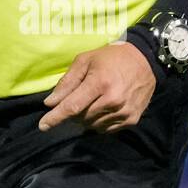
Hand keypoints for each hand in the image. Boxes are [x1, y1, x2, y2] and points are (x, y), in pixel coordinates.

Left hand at [38, 41, 157, 133]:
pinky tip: (101, 109)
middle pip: (81, 117)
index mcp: (99, 83)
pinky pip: (106, 129)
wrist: (144, 61)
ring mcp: (124, 112)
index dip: (55, 117)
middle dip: (72, 112)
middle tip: (75, 99)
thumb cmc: (110, 58)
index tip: (42, 126)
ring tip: (90, 102)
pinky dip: (98, 122)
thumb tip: (50, 103)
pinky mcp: (132, 120)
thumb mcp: (85, 61)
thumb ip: (67, 82)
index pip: (72, 106)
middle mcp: (112, 101)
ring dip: (85, 118)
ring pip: (92, 125)